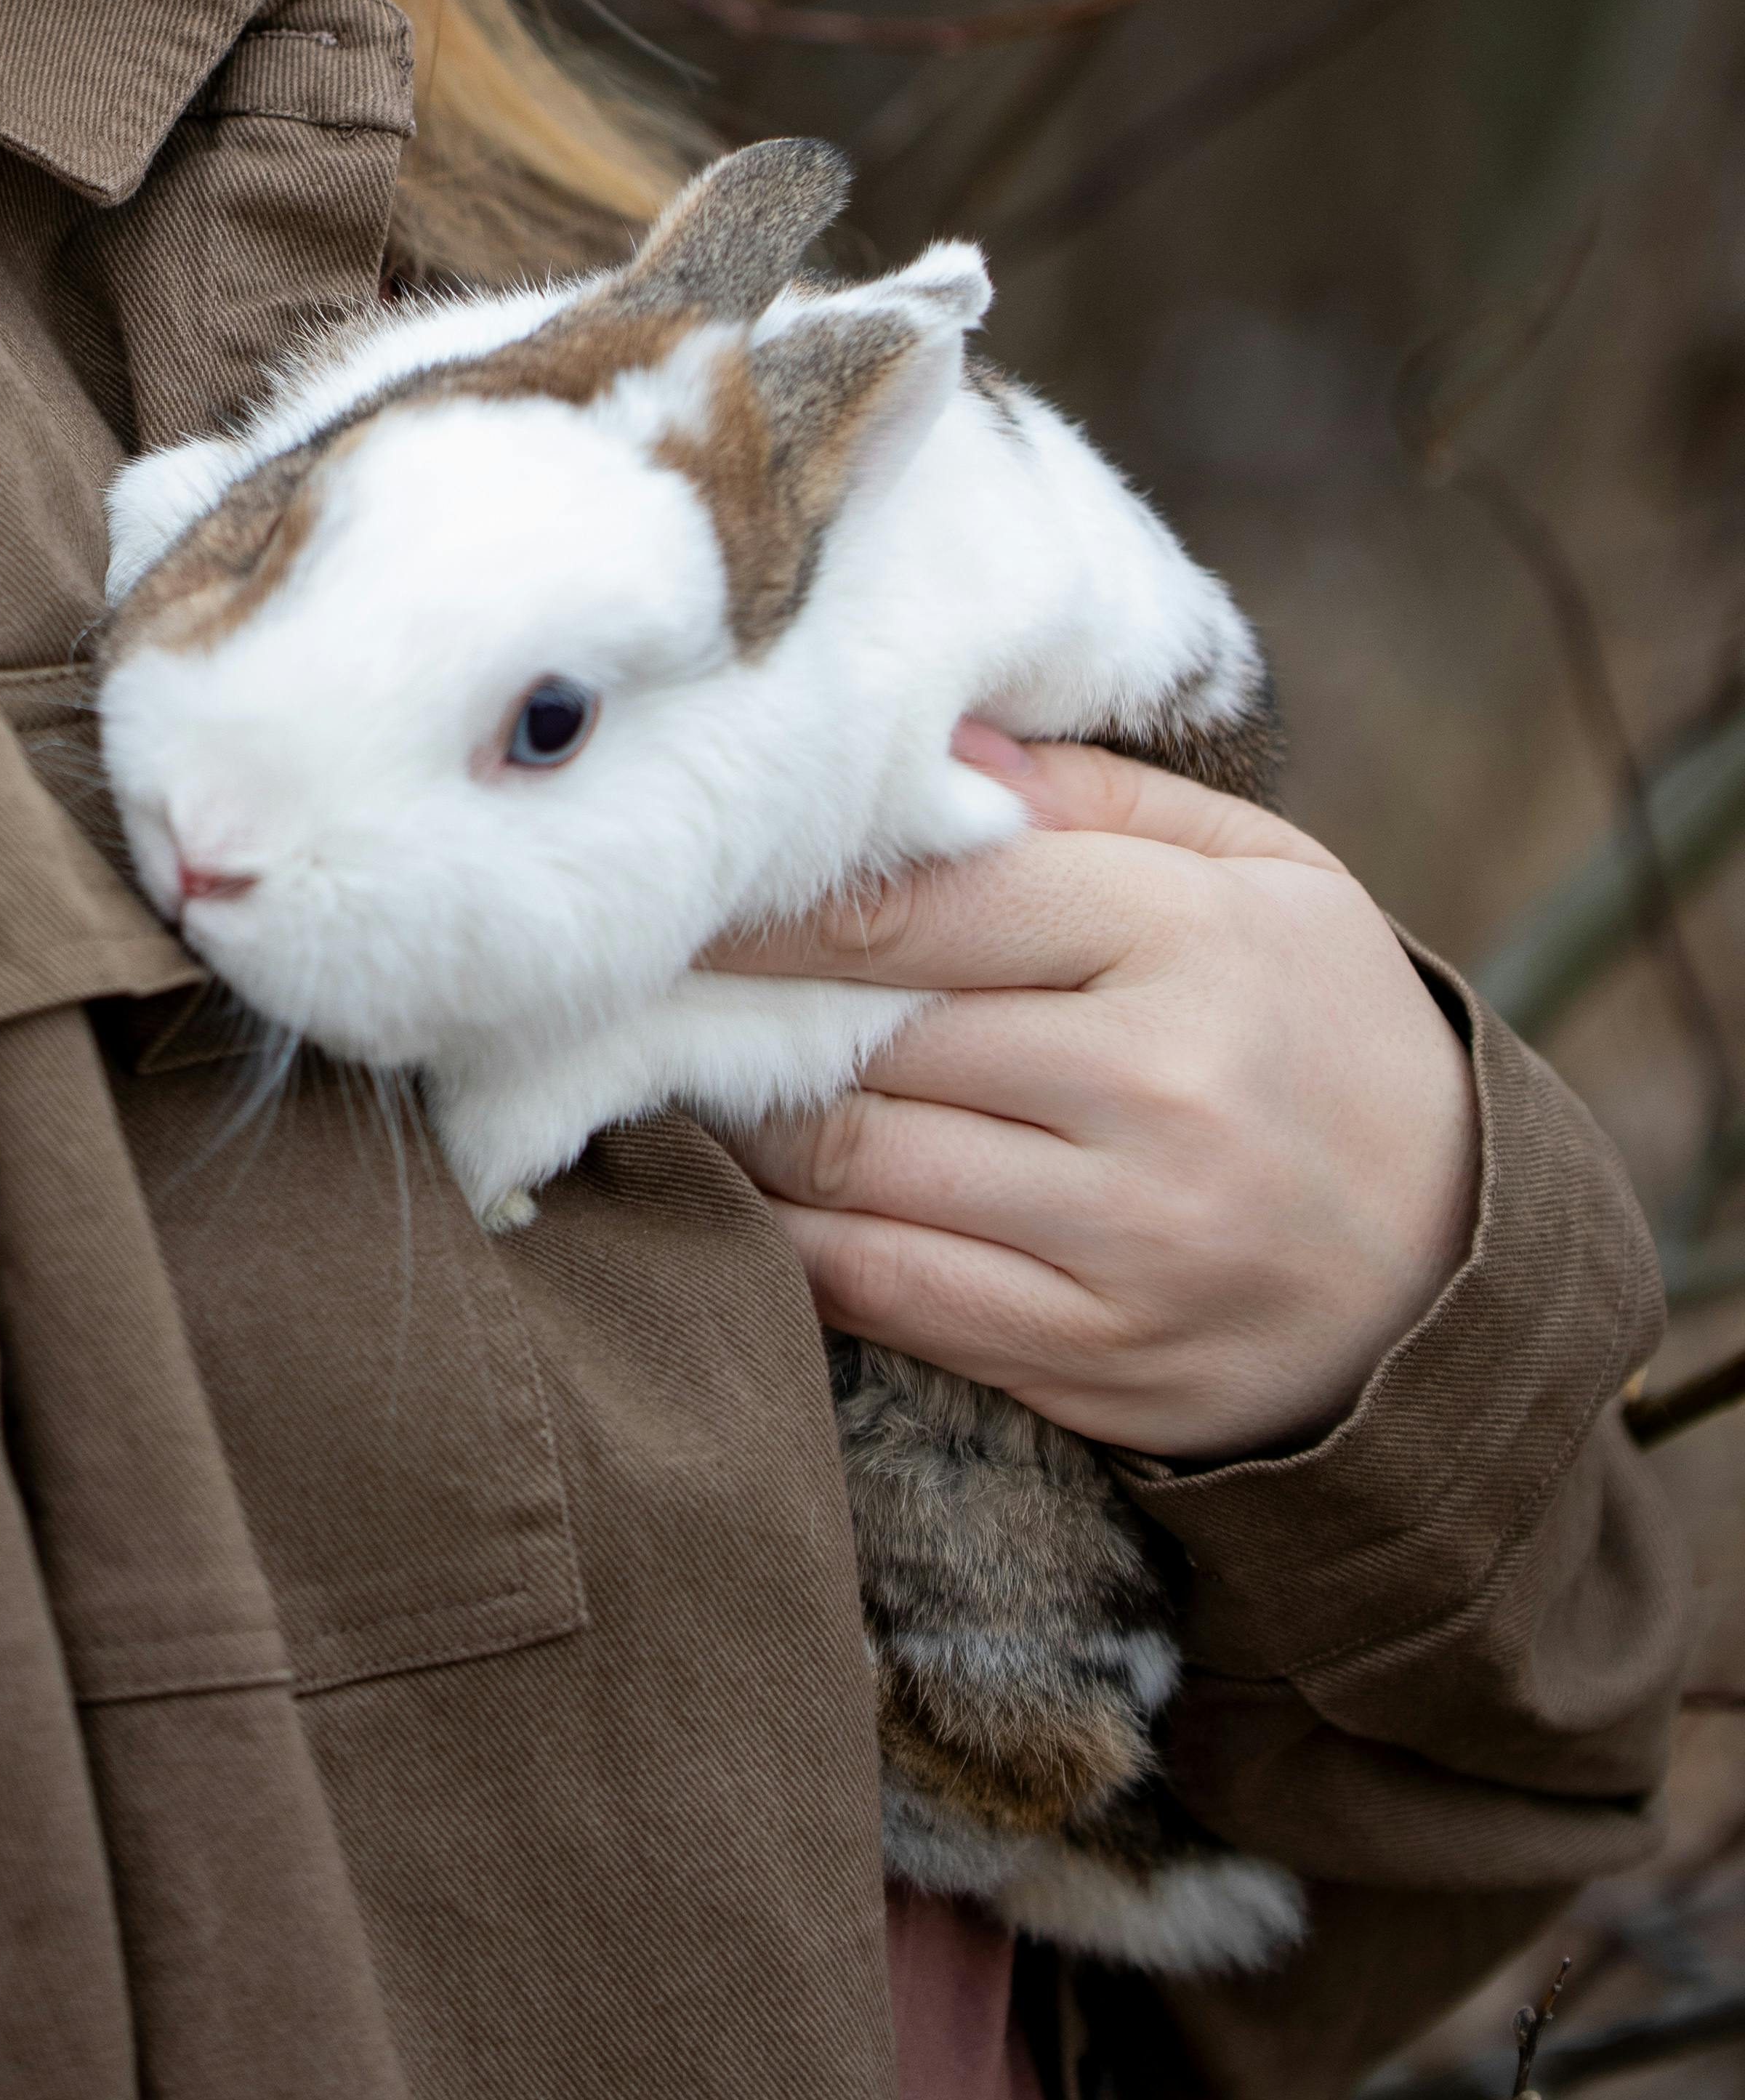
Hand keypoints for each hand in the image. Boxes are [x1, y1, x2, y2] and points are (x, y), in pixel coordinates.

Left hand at [716, 726, 1481, 1464]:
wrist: (1458, 1274)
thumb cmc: (1327, 1034)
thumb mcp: (1268, 879)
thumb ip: (1100, 800)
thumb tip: (935, 744)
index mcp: (1189, 941)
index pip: (922, 901)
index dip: (773, 894)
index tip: (685, 874)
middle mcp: (1155, 1090)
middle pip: (866, 1033)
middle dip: (734, 1004)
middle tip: (641, 971)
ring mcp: (1122, 1238)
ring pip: (848, 1162)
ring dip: (741, 1118)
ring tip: (676, 1067)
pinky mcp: (1090, 1355)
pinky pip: (876, 1288)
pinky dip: (784, 1237)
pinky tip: (745, 1186)